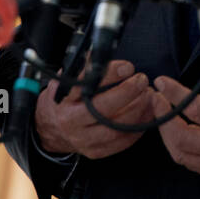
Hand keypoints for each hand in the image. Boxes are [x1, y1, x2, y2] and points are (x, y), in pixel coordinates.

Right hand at [34, 60, 153, 159]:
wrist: (51, 129)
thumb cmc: (65, 99)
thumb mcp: (67, 79)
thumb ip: (84, 66)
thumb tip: (104, 47)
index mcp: (63, 99)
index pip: (86, 85)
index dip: (110, 75)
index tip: (127, 67)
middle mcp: (71, 121)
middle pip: (103, 109)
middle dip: (128, 93)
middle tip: (142, 80)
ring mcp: (83, 139)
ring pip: (116, 128)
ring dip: (138, 110)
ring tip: (148, 95)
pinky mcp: (95, 152)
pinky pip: (122, 141)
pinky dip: (138, 127)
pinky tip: (147, 112)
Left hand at [148, 76, 199, 184]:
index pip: (196, 110)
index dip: (175, 95)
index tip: (163, 84)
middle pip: (179, 137)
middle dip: (162, 117)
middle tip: (156, 98)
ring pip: (180, 154)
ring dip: (166, 134)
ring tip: (161, 115)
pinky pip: (189, 163)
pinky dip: (177, 148)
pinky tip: (175, 135)